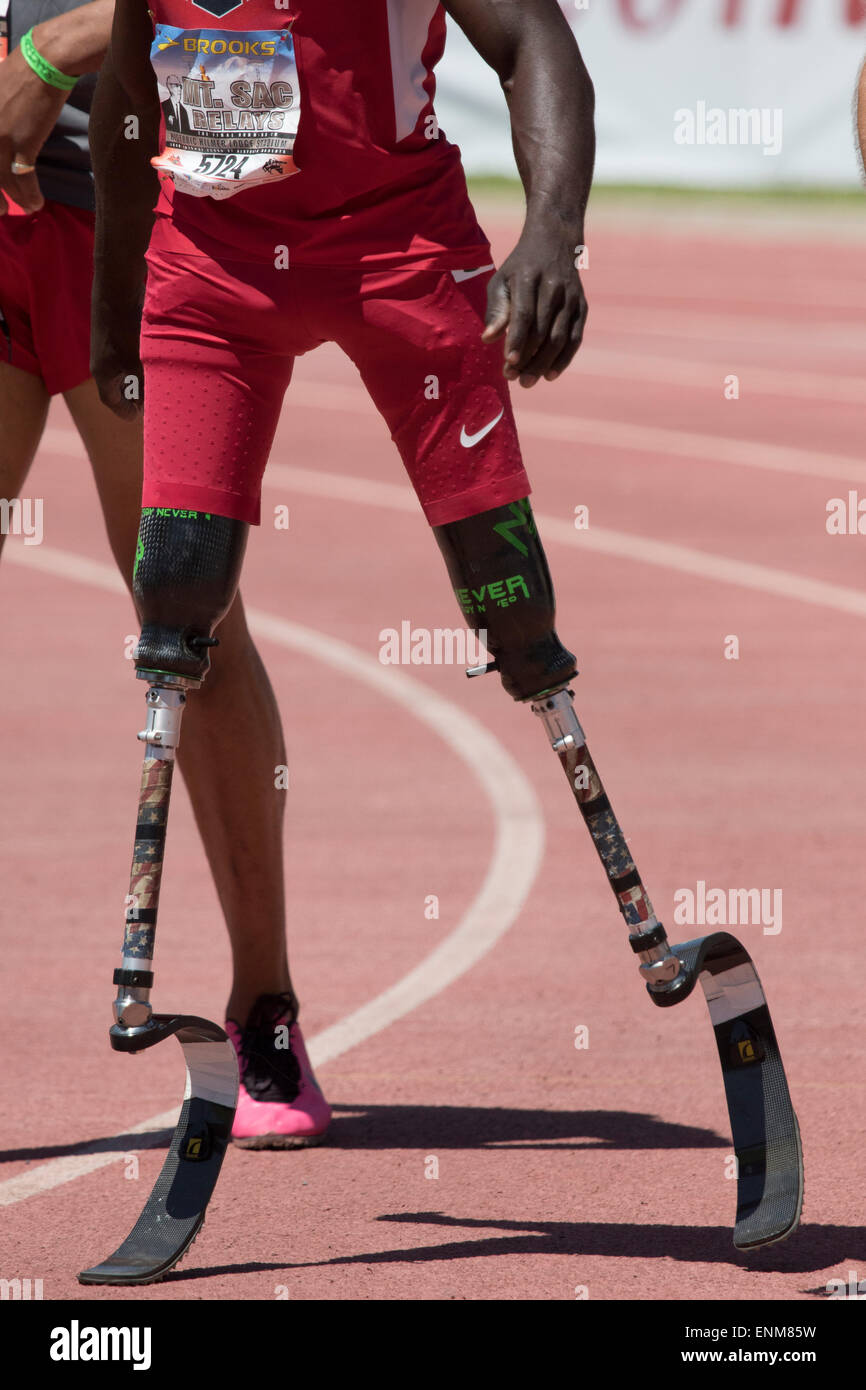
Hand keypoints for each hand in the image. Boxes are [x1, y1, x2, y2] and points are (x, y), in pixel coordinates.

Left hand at [0, 46, 68, 213]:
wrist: (44, 63)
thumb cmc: (20, 74)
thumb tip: (1, 137)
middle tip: (3, 210)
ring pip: (1, 181)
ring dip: (15, 198)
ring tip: (27, 207)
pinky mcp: (21, 143)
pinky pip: (23, 179)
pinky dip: (30, 195)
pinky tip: (36, 204)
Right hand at [90, 291, 144, 419]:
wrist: (118, 286)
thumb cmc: (128, 327)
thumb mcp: (140, 361)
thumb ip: (146, 384)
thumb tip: (153, 403)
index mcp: (103, 374)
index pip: (112, 402)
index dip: (126, 411)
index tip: (139, 417)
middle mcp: (102, 362)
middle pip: (116, 388)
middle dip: (133, 397)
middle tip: (151, 403)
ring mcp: (107, 347)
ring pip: (123, 371)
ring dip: (138, 379)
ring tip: (157, 383)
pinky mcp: (115, 333)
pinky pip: (125, 355)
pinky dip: (138, 362)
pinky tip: (155, 360)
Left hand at [482, 217, 587, 386]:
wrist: (555, 241)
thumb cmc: (520, 266)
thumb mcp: (502, 279)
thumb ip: (496, 309)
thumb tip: (488, 339)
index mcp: (530, 278)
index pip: (524, 314)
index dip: (517, 340)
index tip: (508, 363)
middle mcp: (554, 288)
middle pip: (543, 331)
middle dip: (527, 358)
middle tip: (513, 378)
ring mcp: (571, 297)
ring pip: (560, 338)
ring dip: (543, 363)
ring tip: (527, 381)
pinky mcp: (582, 306)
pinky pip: (575, 338)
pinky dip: (564, 359)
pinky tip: (550, 375)